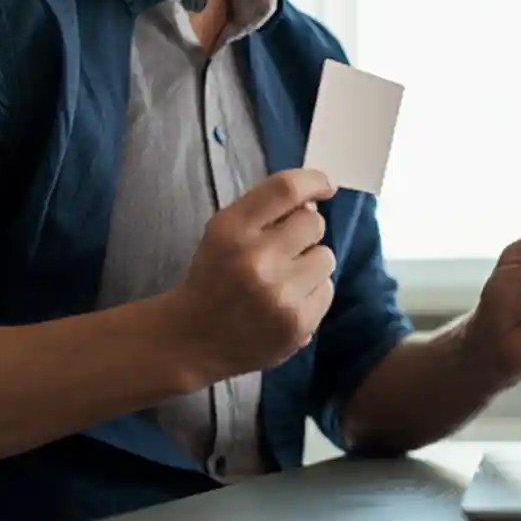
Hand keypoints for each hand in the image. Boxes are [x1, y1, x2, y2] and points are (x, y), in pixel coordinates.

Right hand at [163, 169, 338, 385]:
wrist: (193, 340)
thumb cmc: (213, 278)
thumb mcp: (223, 234)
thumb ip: (264, 212)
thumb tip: (314, 200)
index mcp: (232, 230)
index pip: (286, 189)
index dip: (314, 180)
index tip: (326, 185)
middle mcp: (257, 259)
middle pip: (314, 222)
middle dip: (304, 232)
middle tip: (283, 250)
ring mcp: (280, 295)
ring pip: (326, 257)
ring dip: (310, 264)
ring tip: (283, 280)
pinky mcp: (298, 323)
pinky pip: (327, 290)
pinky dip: (311, 293)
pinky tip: (286, 303)